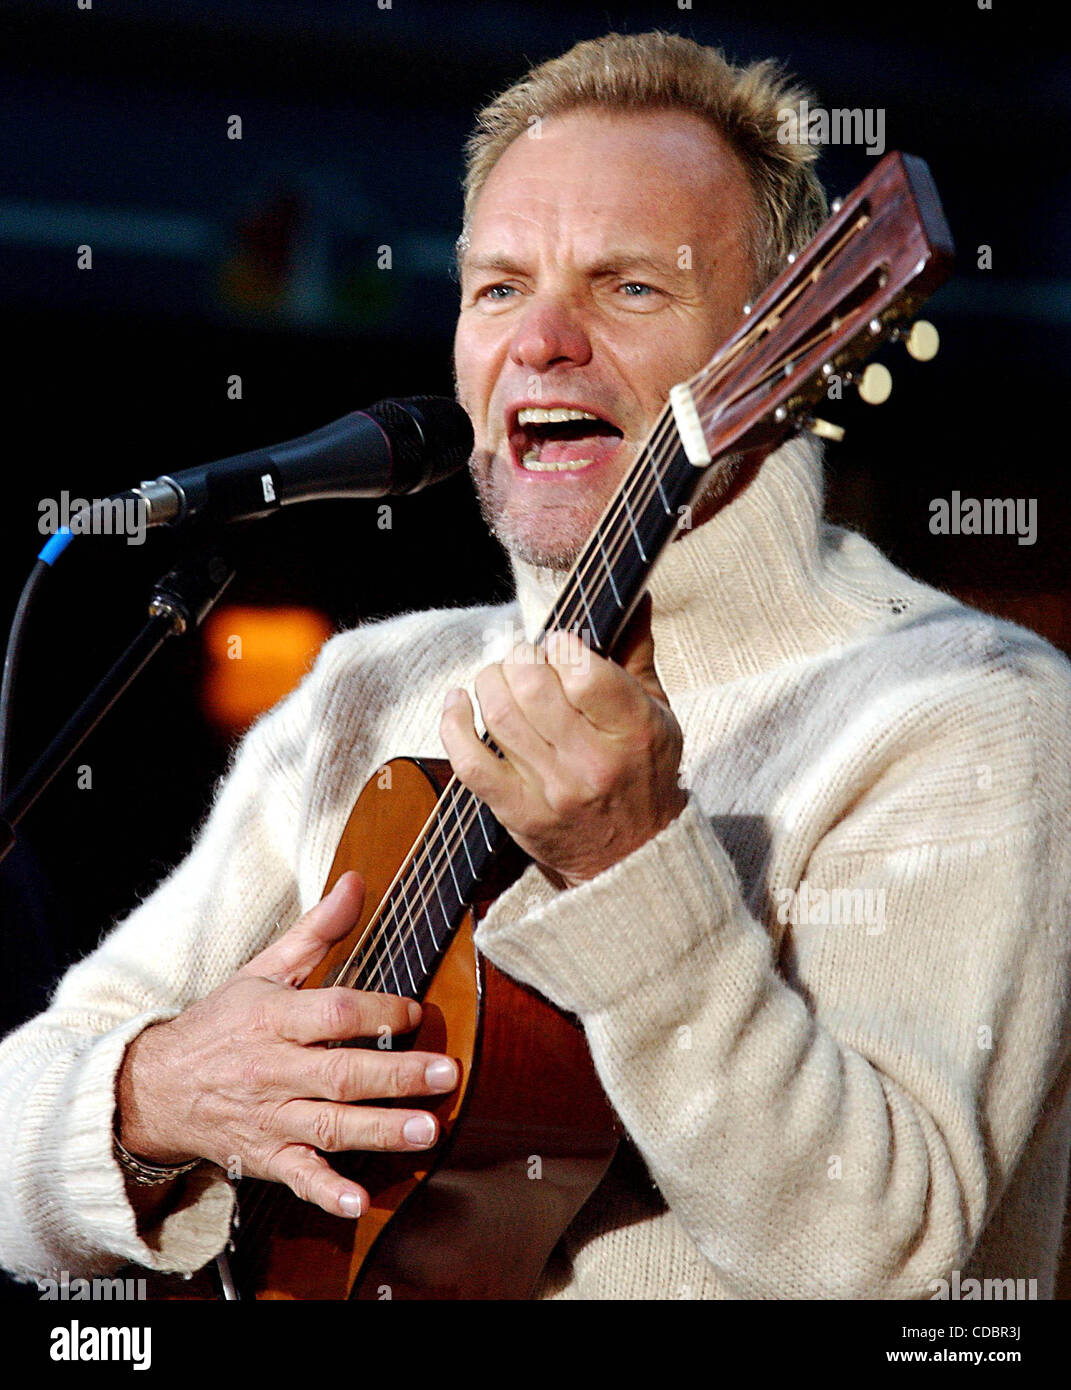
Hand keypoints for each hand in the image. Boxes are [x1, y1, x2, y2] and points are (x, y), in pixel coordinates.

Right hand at [115, 872, 458, 1219]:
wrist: (156, 1086)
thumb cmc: (222, 1023)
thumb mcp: (263, 969)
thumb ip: (317, 930)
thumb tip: (357, 881)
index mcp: (274, 1019)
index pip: (332, 1014)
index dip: (377, 1012)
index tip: (415, 1013)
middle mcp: (273, 1070)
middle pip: (341, 1074)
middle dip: (397, 1077)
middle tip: (446, 1074)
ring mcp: (270, 1117)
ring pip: (330, 1126)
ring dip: (381, 1131)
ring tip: (428, 1130)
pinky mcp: (266, 1156)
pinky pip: (298, 1177)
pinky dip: (328, 1192)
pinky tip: (359, 1201)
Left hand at [440, 594, 686, 887]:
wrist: (634, 855)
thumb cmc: (644, 772)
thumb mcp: (657, 713)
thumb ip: (637, 653)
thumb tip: (637, 594)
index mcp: (633, 731)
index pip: (583, 670)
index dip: (562, 647)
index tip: (560, 646)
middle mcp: (593, 763)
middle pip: (532, 686)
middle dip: (519, 658)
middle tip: (524, 659)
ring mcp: (553, 791)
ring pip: (499, 715)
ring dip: (488, 681)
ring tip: (498, 678)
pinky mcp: (518, 812)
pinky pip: (469, 761)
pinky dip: (453, 723)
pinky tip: (457, 703)